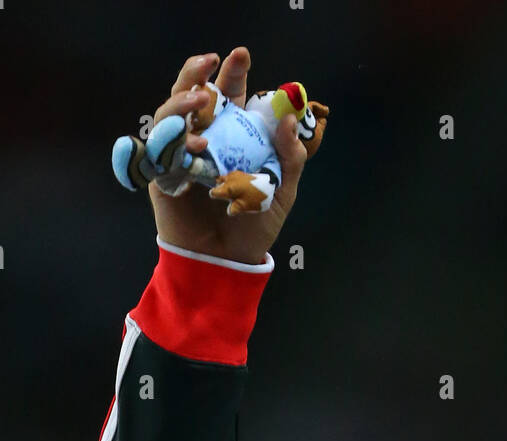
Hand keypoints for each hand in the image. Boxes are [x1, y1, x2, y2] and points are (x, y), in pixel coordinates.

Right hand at [148, 48, 314, 264]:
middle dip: (199, 73)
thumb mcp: (283, 191)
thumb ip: (290, 157)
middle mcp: (204, 140)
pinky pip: (162, 151)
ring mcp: (180, 156)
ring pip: (170, 115)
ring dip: (183, 101)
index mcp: (232, 136)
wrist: (230, 264)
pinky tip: (194, 144)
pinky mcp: (163, 177)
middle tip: (211, 62)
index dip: (233, 73)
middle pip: (194, 96)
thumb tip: (288, 119)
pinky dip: (175, 142)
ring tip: (202, 99)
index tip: (241, 55)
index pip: (229, 96)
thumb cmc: (254, 227)